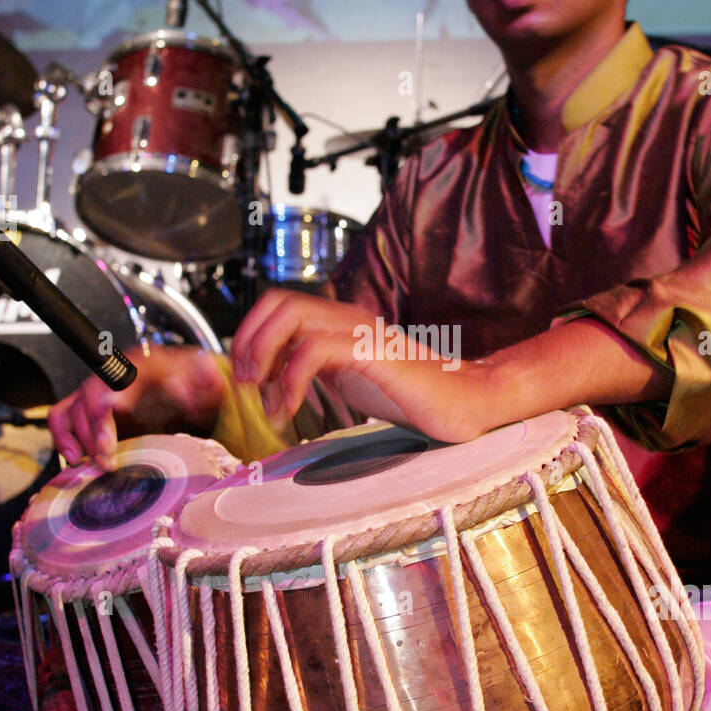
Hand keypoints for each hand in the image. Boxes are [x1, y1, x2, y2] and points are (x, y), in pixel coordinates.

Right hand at [48, 347, 226, 468]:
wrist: (188, 376)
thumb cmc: (192, 376)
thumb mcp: (204, 373)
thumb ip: (201, 379)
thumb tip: (186, 391)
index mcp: (139, 364)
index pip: (116, 375)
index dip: (109, 394)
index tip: (111, 411)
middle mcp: (112, 375)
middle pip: (89, 397)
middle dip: (95, 430)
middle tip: (107, 456)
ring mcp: (97, 390)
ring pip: (71, 410)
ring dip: (80, 440)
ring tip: (99, 462)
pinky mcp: (89, 408)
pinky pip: (61, 419)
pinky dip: (63, 438)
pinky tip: (76, 457)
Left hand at [231, 289, 488, 442]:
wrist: (466, 401)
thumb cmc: (413, 395)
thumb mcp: (350, 377)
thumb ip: (317, 369)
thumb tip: (272, 377)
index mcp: (340, 321)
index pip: (278, 303)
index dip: (249, 333)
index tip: (244, 375)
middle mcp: (348, 317)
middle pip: (278, 302)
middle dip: (248, 343)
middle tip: (248, 384)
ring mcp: (362, 331)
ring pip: (293, 319)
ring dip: (265, 359)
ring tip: (267, 398)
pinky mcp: (374, 352)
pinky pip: (316, 349)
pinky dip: (291, 379)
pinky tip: (291, 408)